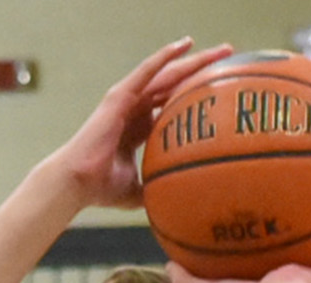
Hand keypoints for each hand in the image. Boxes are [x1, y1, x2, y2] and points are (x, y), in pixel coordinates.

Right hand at [44, 38, 232, 209]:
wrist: (79, 182)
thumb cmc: (102, 188)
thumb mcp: (140, 191)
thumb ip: (158, 189)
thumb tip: (180, 210)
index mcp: (140, 127)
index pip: (173, 105)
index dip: (196, 96)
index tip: (223, 91)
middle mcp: (135, 109)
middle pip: (175, 84)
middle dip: (203, 72)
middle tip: (231, 61)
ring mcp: (128, 100)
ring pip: (166, 73)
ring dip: (193, 59)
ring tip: (221, 50)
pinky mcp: (119, 96)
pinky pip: (146, 71)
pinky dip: (165, 57)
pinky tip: (185, 45)